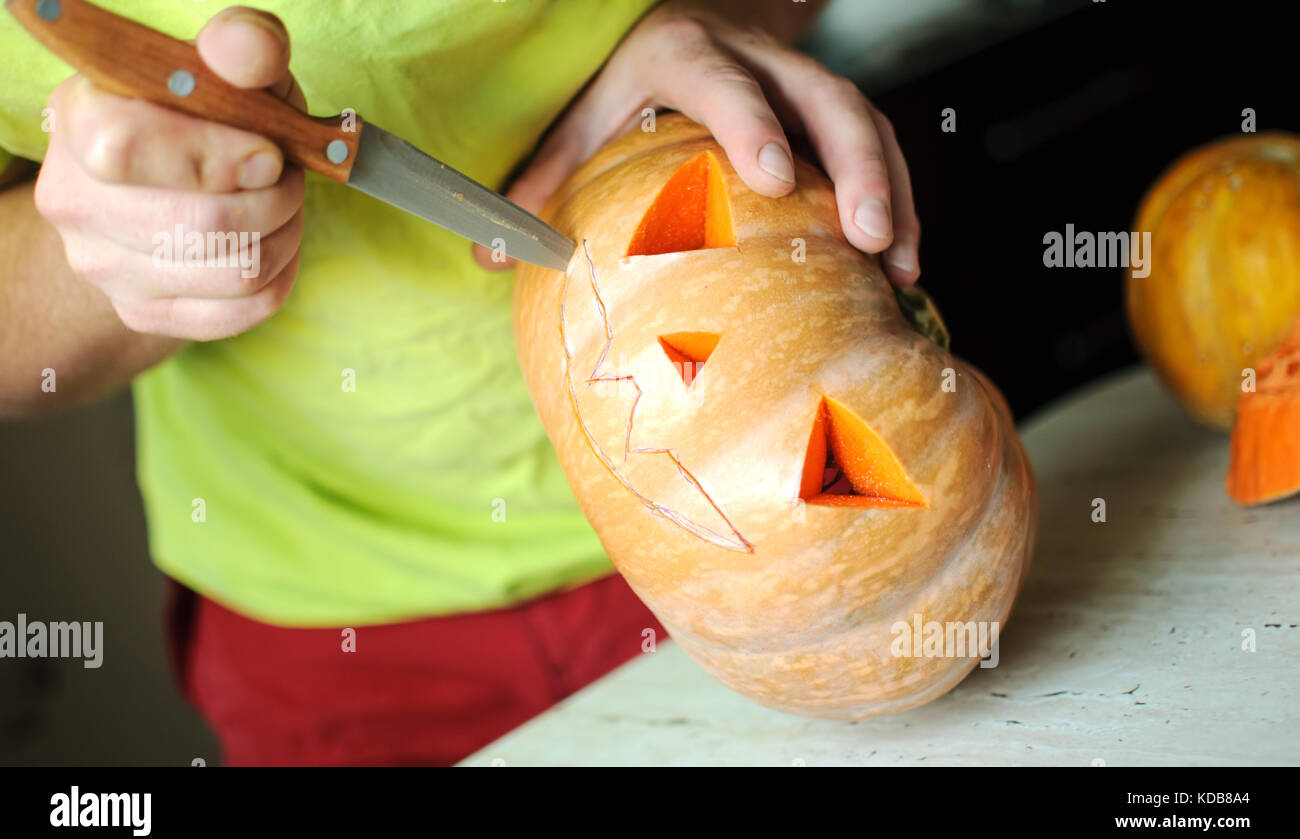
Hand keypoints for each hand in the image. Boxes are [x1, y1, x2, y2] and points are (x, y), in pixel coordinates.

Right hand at [33, 6, 304, 340]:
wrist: (158, 187)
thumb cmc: (198, 119)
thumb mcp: (219, 71)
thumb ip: (240, 49)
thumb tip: (250, 51)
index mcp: (81, 121)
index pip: (128, 149)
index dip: (217, 158)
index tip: (266, 154)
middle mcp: (74, 199)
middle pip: (202, 225)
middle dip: (277, 201)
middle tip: (287, 178)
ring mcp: (103, 266)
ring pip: (234, 272)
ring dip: (286, 237)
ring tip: (285, 209)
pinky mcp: (141, 312)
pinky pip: (242, 312)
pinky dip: (281, 278)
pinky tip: (276, 246)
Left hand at [474, 0, 920, 283]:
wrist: (679, 15)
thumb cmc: (624, 73)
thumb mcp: (582, 109)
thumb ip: (546, 172)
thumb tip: (492, 252)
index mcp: (685, 52)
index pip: (725, 83)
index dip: (753, 123)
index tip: (775, 179)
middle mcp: (758, 57)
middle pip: (823, 98)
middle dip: (856, 165)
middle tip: (866, 235)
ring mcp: (800, 79)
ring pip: (864, 120)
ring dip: (891, 190)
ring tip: (899, 262)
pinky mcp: (826, 106)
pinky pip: (876, 143)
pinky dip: (896, 198)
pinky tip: (900, 259)